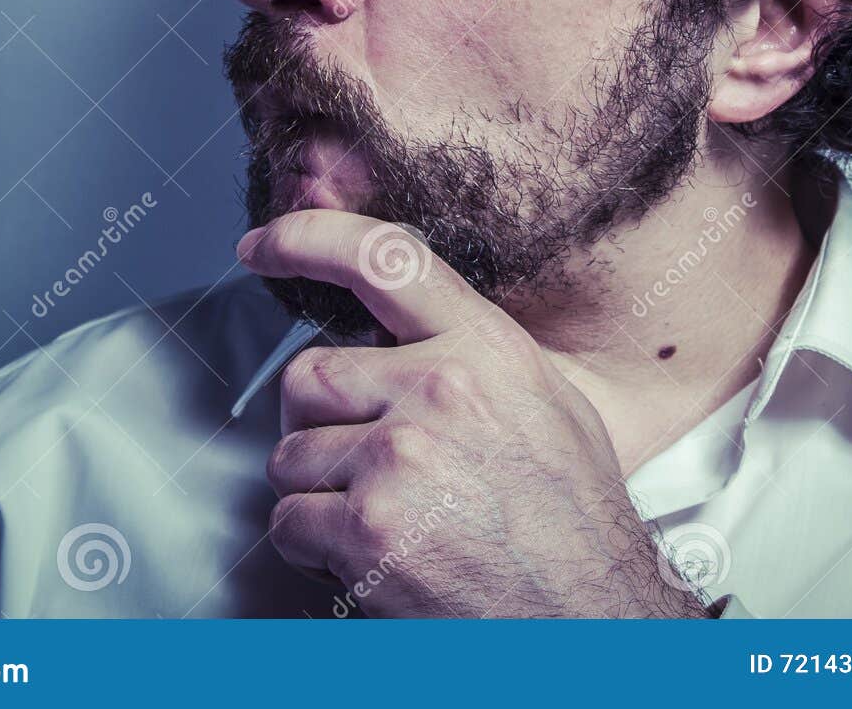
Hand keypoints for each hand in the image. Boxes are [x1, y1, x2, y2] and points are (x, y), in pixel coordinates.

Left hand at [237, 210, 710, 618]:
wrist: (590, 614)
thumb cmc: (572, 517)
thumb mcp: (549, 401)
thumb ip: (473, 356)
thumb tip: (403, 332)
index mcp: (485, 346)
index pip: (382, 257)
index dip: (307, 237)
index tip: (261, 244)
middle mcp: (439, 388)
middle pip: (308, 376)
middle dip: (317, 423)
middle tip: (361, 462)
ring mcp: (399, 456)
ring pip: (291, 454)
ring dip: (319, 493)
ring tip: (385, 518)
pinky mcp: (367, 527)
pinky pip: (289, 520)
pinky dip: (314, 546)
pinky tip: (370, 557)